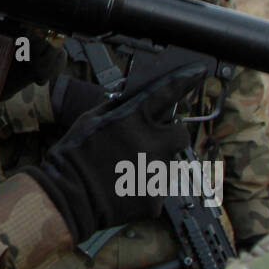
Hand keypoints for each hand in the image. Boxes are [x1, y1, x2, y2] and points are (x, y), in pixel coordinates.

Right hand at [20, 62, 206, 242]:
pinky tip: (126, 184)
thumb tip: (134, 94)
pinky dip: (147, 185)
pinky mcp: (157, 197)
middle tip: (149, 141)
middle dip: (169, 134)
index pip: (168, 92)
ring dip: (154, 162)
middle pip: (179, 132)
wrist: (70, 196)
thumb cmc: (76, 155)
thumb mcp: (92, 118)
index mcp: (134, 119)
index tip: (198, 71)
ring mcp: (157, 172)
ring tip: (126, 169)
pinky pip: (159, 186)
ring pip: (168, 161)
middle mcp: (151, 143)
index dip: (186, 79)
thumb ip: (119, 105)